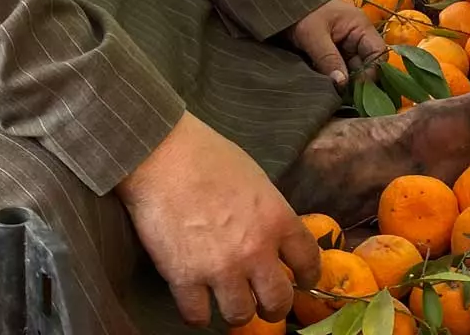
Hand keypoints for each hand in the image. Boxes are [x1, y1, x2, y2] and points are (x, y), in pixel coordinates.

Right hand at [118, 113, 321, 326]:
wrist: (161, 153)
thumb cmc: (206, 155)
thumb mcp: (254, 178)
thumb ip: (267, 212)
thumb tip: (268, 232)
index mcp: (277, 219)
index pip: (308, 261)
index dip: (307, 275)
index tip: (300, 279)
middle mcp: (255, 251)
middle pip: (278, 301)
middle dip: (273, 306)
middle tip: (263, 303)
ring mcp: (220, 268)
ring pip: (240, 315)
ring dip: (236, 310)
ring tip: (226, 301)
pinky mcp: (185, 278)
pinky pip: (197, 316)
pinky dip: (197, 313)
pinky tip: (195, 303)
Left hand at [286, 0, 385, 87]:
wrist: (281, 3)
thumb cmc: (301, 12)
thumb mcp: (314, 35)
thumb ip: (329, 58)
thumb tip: (342, 84)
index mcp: (360, 28)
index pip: (378, 53)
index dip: (373, 72)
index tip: (358, 89)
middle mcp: (357, 39)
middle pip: (366, 66)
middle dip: (356, 82)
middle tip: (343, 97)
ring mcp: (344, 47)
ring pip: (351, 71)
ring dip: (343, 83)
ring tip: (333, 95)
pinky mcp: (332, 54)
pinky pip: (338, 71)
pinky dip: (333, 80)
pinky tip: (327, 89)